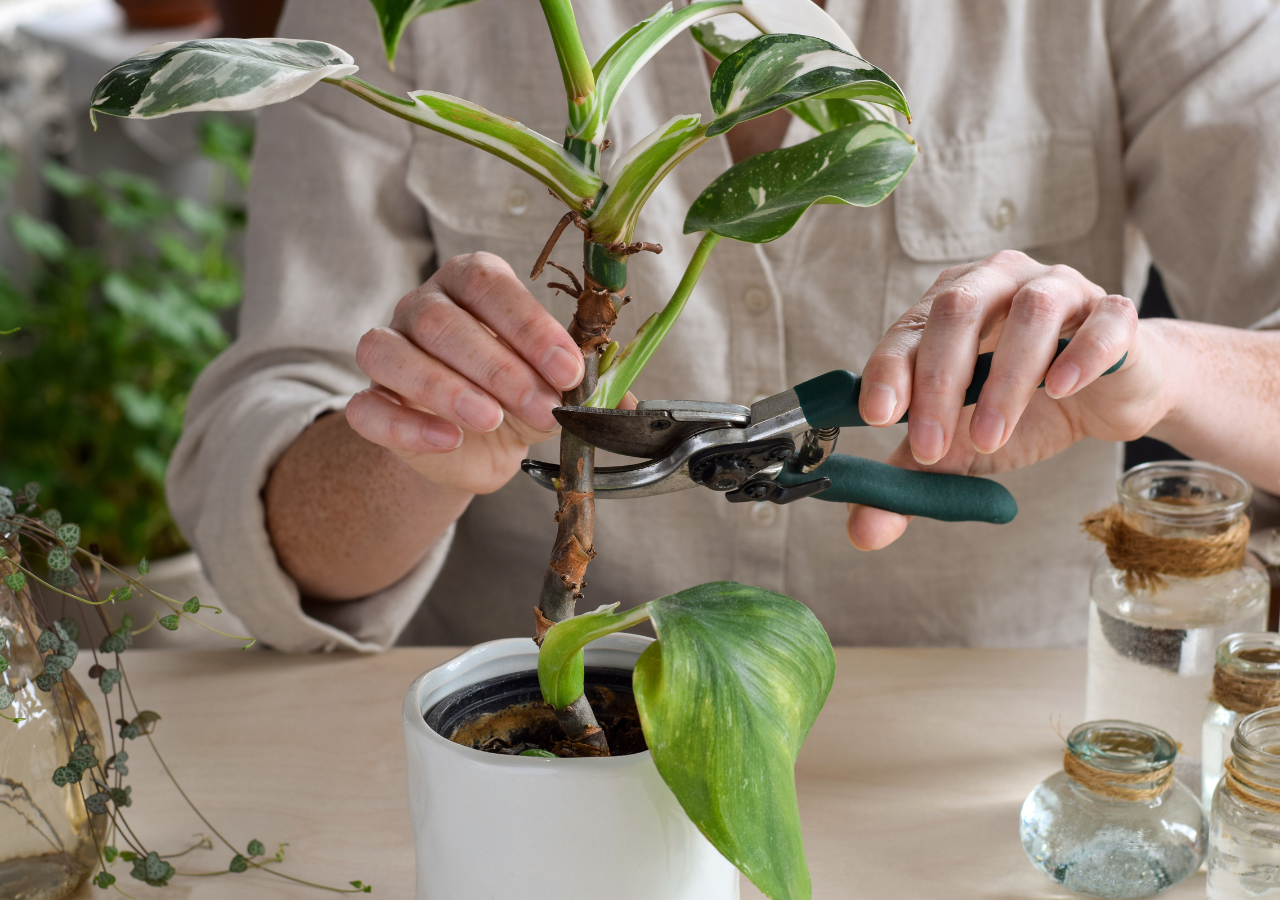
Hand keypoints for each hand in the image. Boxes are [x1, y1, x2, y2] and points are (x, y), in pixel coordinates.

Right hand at [346, 252, 584, 495]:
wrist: (476, 448)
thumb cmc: (515, 396)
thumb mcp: (554, 385)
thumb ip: (585, 384)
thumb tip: (623, 400)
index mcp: (471, 284)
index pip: (490, 286)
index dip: (529, 327)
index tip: (568, 370)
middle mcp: (423, 307)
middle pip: (442, 321)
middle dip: (499, 367)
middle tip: (542, 407)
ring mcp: (388, 351)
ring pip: (392, 353)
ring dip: (446, 388)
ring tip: (490, 420)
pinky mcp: (369, 402)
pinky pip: (367, 408)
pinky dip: (407, 424)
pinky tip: (447, 439)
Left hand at [848, 250, 1172, 549]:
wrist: (1110, 398)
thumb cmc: (1026, 410)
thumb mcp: (960, 448)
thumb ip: (912, 480)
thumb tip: (864, 532)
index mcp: (948, 306)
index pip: (908, 328)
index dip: (889, 370)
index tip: (877, 418)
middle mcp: (997, 282)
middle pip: (959, 310)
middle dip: (938, 382)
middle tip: (931, 448)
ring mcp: (1060, 288)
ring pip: (1029, 313)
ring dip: (1004, 380)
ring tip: (989, 438)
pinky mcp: (1116, 313)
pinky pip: (1103, 322)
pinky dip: (1080, 354)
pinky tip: (1061, 389)